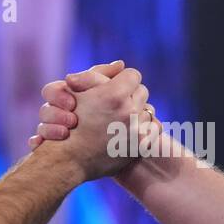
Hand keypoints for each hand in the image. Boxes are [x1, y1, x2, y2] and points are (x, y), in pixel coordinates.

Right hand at [35, 61, 152, 179]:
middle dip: (131, 96)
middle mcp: (129, 111)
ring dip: (137, 112)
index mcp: (114, 95)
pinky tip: (131, 131)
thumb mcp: (76, 90)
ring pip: (149, 110)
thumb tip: (121, 64)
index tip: (114, 88)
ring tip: (121, 119)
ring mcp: (137, 130)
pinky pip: (155, 128)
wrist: (69, 158)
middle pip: (142, 92)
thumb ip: (99, 73)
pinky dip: (146, 128)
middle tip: (117, 104)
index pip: (132, 75)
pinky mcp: (142, 146)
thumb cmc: (68, 121)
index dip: (122, 80)